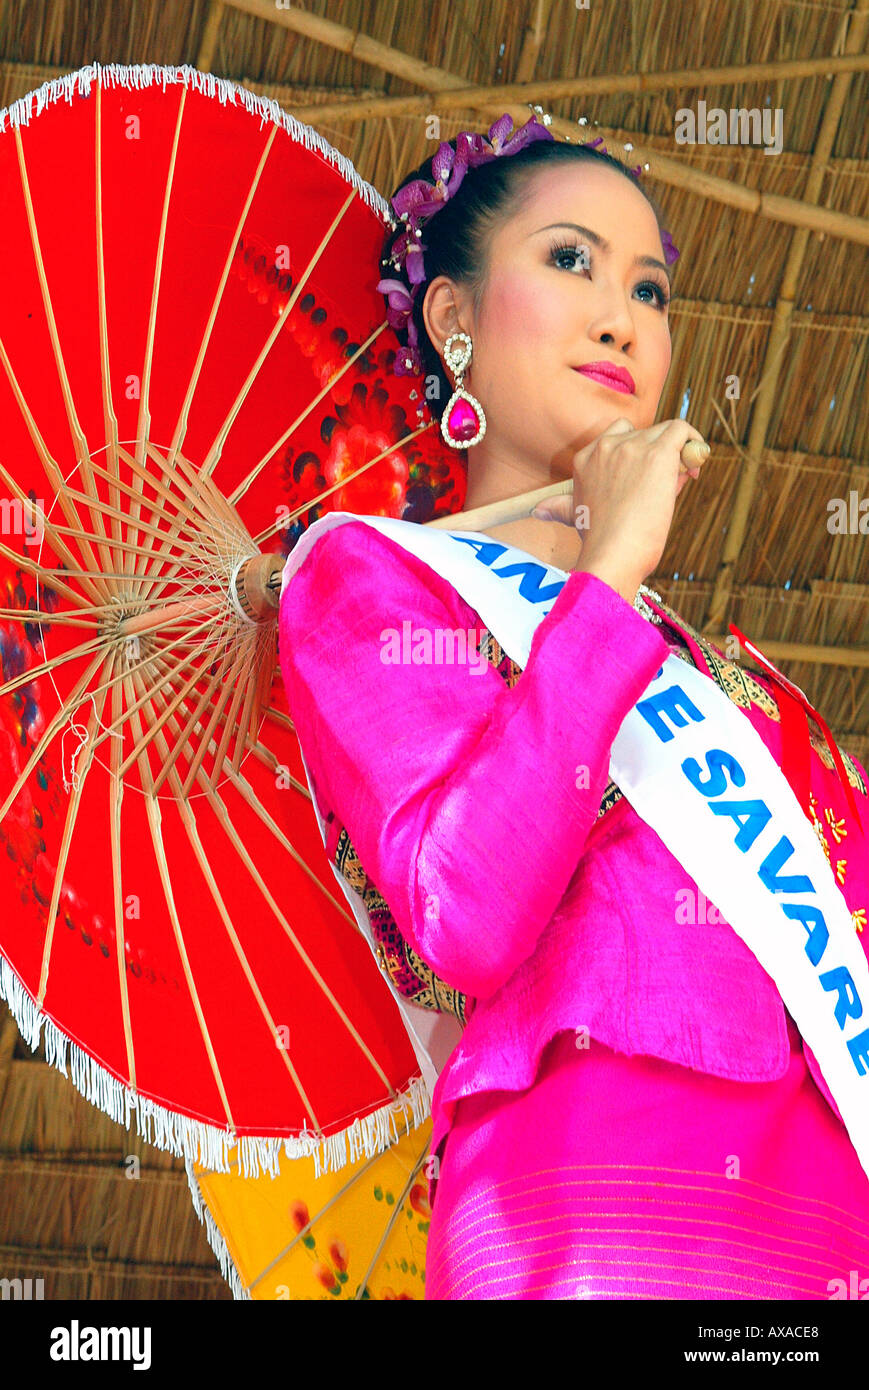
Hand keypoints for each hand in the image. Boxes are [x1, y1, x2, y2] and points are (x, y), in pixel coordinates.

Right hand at [532, 418, 708, 593]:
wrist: (612, 555)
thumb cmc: (598, 543)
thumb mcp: (574, 518)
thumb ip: (560, 508)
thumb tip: (538, 511)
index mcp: (585, 459)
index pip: (617, 438)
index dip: (635, 454)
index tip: (643, 479)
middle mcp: (607, 447)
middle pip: (642, 435)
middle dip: (657, 454)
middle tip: (666, 483)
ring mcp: (632, 448)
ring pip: (664, 432)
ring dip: (677, 452)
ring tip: (682, 479)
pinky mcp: (658, 454)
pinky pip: (682, 430)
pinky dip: (694, 441)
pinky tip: (695, 464)